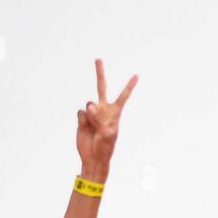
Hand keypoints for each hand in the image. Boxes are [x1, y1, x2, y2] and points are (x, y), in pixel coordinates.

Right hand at [77, 59, 137, 179]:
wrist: (92, 158)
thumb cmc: (104, 148)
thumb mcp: (106, 135)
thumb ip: (99, 119)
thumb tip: (90, 106)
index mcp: (114, 114)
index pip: (123, 97)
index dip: (129, 86)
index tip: (136, 75)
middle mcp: (103, 110)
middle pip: (101, 88)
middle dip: (100, 74)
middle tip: (98, 59)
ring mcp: (92, 113)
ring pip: (89, 104)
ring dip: (90, 114)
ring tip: (93, 127)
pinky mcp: (82, 118)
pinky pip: (80, 112)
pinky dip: (82, 119)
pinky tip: (85, 127)